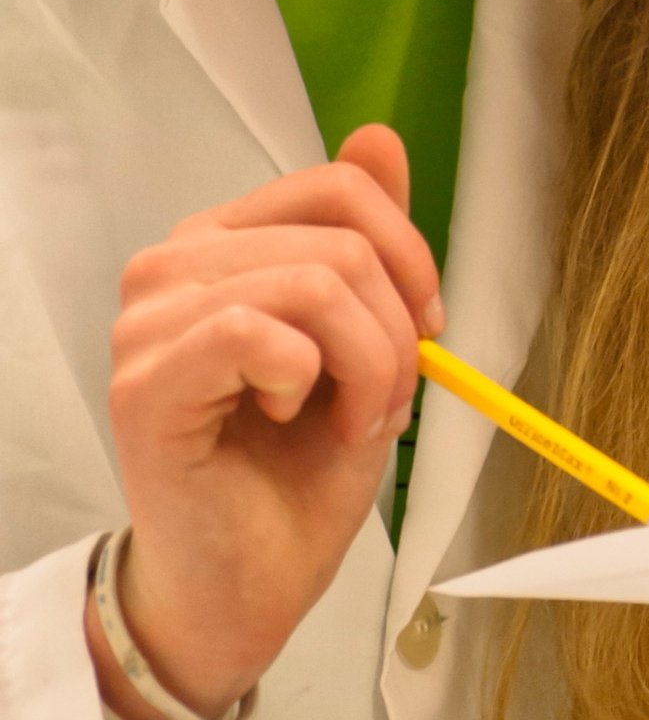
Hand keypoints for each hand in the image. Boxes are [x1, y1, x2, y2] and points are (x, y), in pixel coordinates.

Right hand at [90, 128, 439, 719]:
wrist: (248, 584)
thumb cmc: (295, 472)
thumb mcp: (362, 340)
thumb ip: (365, 240)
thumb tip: (378, 134)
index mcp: (221, 242)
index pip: (336, 187)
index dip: (408, 253)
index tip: (429, 326)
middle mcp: (172, 265)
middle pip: (339, 241)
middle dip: (397, 332)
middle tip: (387, 405)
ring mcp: (149, 323)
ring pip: (316, 284)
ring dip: (368, 366)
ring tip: (352, 421)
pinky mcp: (147, 383)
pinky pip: (263, 334)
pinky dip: (312, 382)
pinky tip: (291, 421)